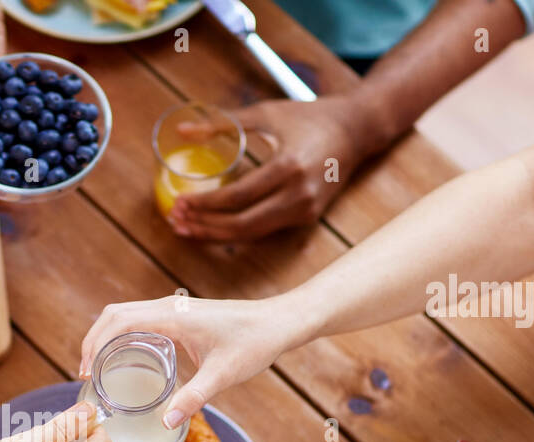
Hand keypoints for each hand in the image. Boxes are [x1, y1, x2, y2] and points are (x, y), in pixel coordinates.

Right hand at [80, 295, 303, 428]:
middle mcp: (168, 307)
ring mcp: (174, 308)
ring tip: (97, 368)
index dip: (94, 344)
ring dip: (105, 336)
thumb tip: (164, 423)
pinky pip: (140, 318)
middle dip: (92, 341)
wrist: (278, 322)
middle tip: (84, 374)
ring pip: (125, 314)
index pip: (118, 322)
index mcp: (172, 316)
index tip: (84, 372)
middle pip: (113, 314)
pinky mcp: (180, 314)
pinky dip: (122, 334)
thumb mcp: (222, 375)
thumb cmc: (254, 343)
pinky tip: (125, 359)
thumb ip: (193, 398)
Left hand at [169, 95, 373, 241]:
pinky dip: (235, 233)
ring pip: (251, 235)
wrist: (357, 130)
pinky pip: (264, 232)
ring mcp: (305, 211)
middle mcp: (299, 195)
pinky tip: (212, 227)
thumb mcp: (267, 113)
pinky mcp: (306, 218)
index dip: (205, 205)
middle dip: (205, 226)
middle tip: (176, 220)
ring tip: (186, 228)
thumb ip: (223, 122)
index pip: (237, 197)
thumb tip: (182, 129)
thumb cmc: (309, 117)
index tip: (179, 203)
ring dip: (216, 235)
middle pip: (242, 225)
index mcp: (289, 167)